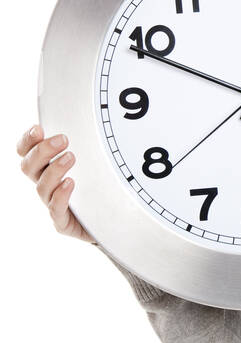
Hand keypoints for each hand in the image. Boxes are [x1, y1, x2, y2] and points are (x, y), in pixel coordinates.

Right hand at [17, 124, 94, 242]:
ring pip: (41, 187)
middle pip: (28, 167)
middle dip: (42, 151)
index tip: (38, 129)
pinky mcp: (63, 222)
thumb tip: (90, 119)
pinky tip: (70, 183)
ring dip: (54, 170)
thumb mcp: (93, 160)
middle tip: (63, 140)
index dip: (27, 141)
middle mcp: (46, 185)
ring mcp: (52, 204)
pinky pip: (55, 210)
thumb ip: (85, 142)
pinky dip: (60, 195)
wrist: (112, 220)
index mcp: (46, 168)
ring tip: (71, 158)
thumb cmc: (99, 186)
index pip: (25, 152)